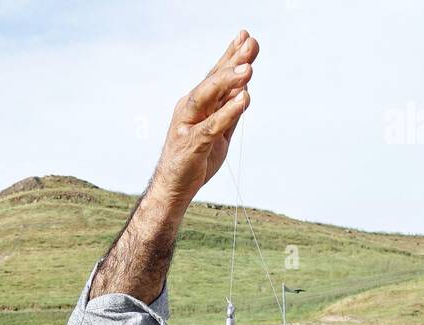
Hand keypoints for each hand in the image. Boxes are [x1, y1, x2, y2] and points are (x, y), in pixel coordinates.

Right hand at [151, 31, 258, 210]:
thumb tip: (245, 91)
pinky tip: (243, 100)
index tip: (246, 37)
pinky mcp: (191, 144)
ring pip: (208, 97)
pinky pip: (211, 126)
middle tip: (250, 44)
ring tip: (248, 69)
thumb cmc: (194, 161)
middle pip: (212, 80)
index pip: (215, 76)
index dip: (230, 56)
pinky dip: (228, 112)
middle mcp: (190, 109)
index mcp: (196, 105)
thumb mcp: (219, 135)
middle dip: (232, 61)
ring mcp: (188, 125)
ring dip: (227, 82)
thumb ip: (230, 113)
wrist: (173, 189)